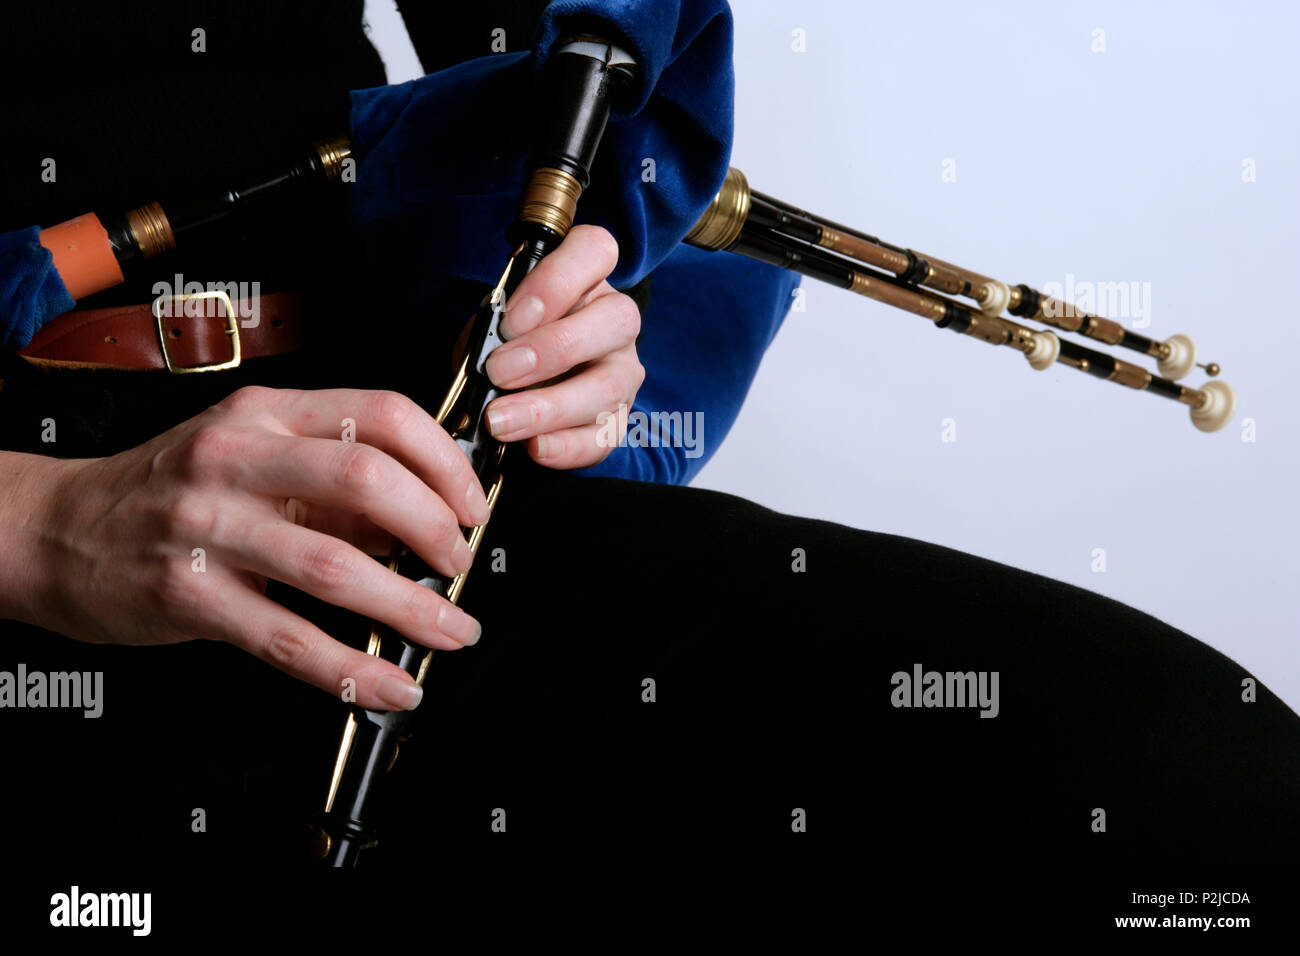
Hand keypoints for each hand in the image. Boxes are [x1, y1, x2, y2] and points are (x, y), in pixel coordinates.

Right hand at [18, 386, 492, 710]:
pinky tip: (388, 683)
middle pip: (366, 480)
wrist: (59, 529)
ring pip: (334, 566)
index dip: (445, 462)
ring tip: (449, 629)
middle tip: (460, 564)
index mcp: (267, 413)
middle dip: (436, 529)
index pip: (382, 414)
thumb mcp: (254, 455)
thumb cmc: (171, 488)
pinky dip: (351, 668)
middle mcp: (238, 459)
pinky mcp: (190, 596)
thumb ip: (338, 482)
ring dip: (410, 608)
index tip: (473, 503)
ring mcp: (209, 527)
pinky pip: (288, 639)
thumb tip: (427, 517)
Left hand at [483, 225, 644, 467]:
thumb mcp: (494, 321)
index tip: (510, 318)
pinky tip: (534, 448)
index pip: (597, 251)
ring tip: (501, 421)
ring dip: (551, 407)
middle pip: (615, 321)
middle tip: (499, 372)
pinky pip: (605, 435)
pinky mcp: (618, 419)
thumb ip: (493, 326)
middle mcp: (615, 320)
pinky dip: (567, 446)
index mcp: (587, 278)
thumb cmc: (506, 342)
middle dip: (551, 350)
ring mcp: (623, 371)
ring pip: (609, 386)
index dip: (555, 283)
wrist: (515, 388)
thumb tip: (487, 355)